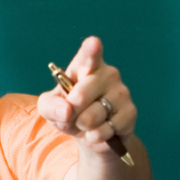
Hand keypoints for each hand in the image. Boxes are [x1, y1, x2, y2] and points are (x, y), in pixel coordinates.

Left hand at [37, 35, 137, 160]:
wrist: (91, 135)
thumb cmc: (70, 112)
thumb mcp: (50, 108)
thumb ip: (50, 105)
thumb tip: (66, 110)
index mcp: (86, 65)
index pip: (89, 55)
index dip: (92, 50)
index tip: (93, 43)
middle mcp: (107, 74)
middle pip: (82, 92)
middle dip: (71, 109)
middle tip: (72, 111)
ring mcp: (121, 92)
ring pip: (94, 114)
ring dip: (83, 125)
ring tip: (86, 123)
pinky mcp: (130, 112)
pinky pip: (106, 129)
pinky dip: (96, 136)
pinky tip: (98, 131)